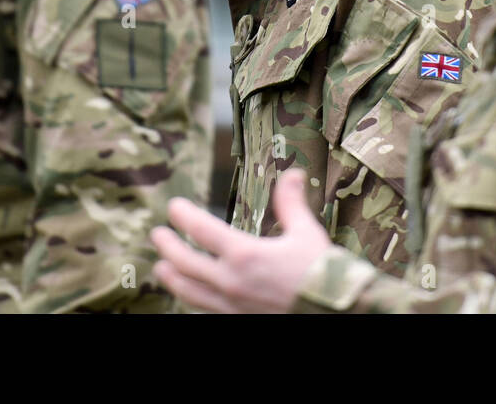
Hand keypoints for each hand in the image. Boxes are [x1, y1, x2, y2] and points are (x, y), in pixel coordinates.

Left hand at [151, 168, 330, 312]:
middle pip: (185, 263)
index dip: (184, 216)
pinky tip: (191, 294)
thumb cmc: (321, 273)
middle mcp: (231, 282)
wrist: (337, 312)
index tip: (174, 207)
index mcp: (244, 255)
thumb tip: (293, 174)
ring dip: (172, 278)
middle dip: (168, 247)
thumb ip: (291, 204)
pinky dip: (193, 300)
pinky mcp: (238, 321)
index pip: (201, 230)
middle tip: (157, 235)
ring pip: (189, 292)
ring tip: (160, 268)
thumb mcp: (306, 233)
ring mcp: (232, 307)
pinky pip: (207, 310)